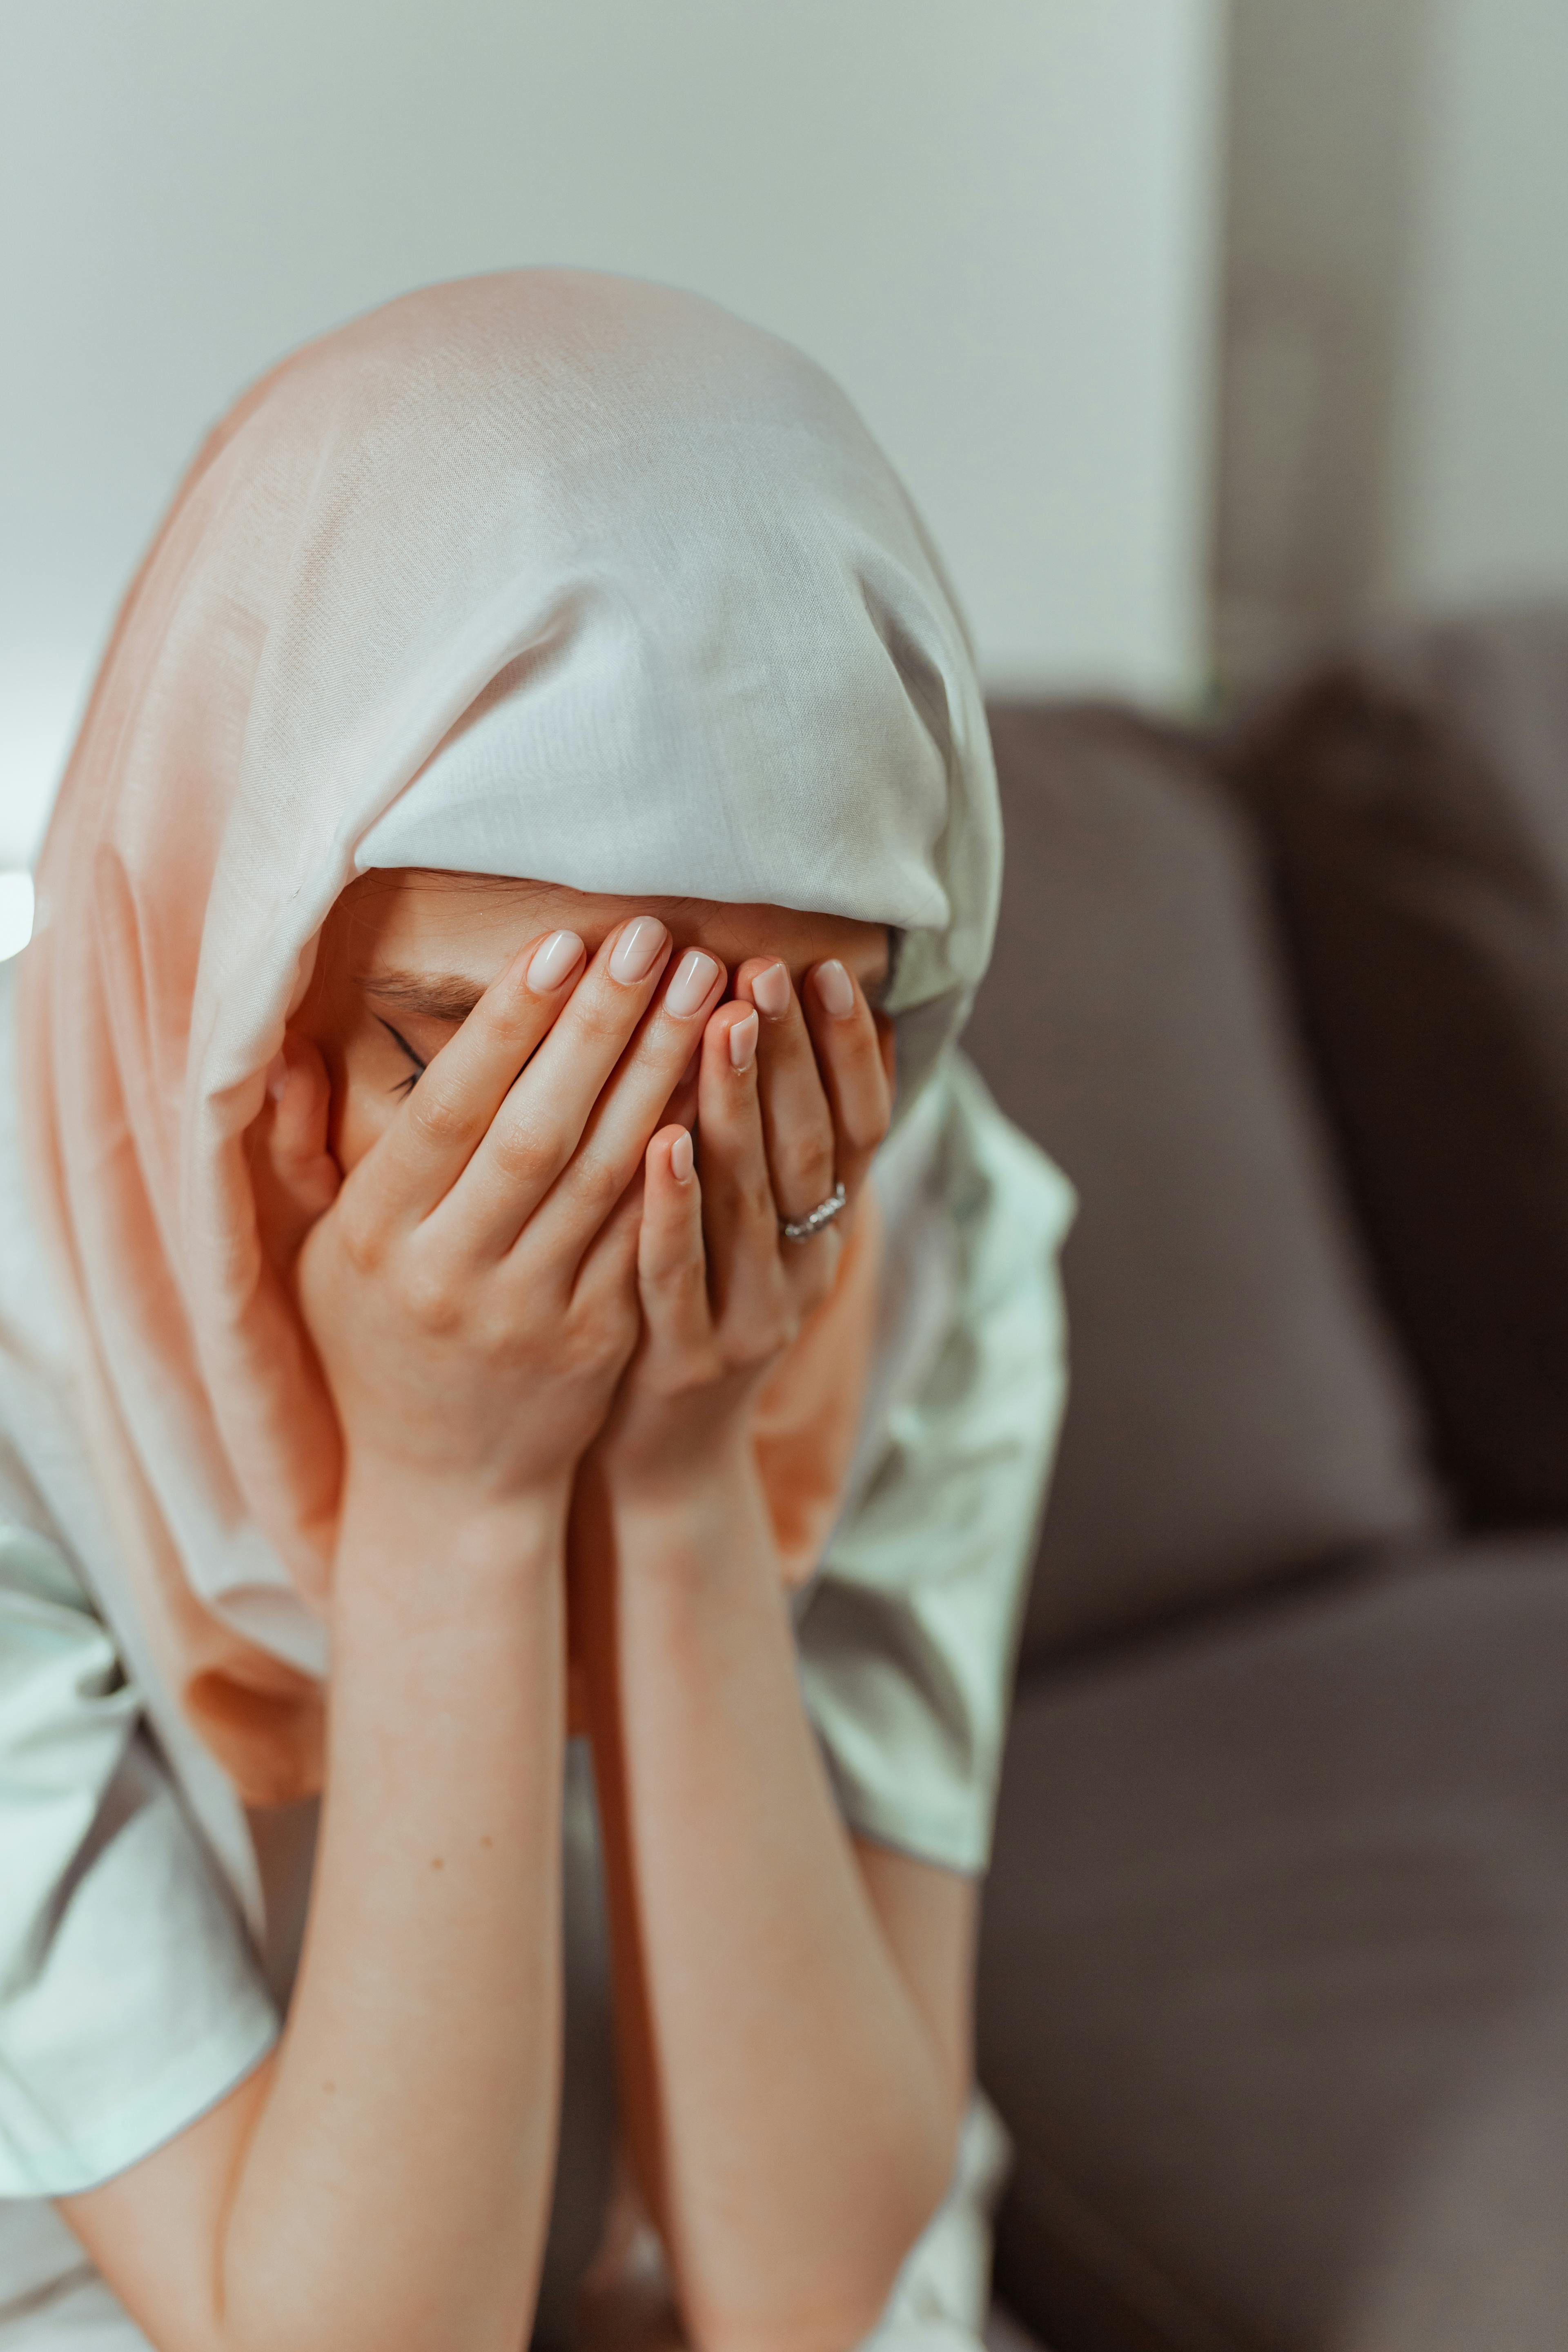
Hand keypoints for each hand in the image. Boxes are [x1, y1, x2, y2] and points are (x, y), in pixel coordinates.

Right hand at [260, 918, 727, 1520]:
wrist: (442, 1488)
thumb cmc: (376, 1344)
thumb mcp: (319, 1255)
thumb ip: (304, 1155)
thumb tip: (287, 1054)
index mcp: (380, 1239)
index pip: (453, 1111)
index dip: (511, 1025)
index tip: (563, 944)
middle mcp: (453, 1276)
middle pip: (540, 1132)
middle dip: (604, 1028)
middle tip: (658, 938)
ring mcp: (533, 1314)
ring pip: (608, 1177)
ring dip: (663, 1074)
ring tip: (708, 986)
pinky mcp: (599, 1343)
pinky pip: (647, 1237)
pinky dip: (686, 1162)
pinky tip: (723, 1087)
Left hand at [596, 956, 892, 1498]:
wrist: (669, 1459)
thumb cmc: (698, 1305)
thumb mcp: (755, 1225)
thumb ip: (779, 1141)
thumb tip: (817, 1023)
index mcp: (823, 1227)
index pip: (858, 1124)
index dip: (849, 1048)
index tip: (823, 965)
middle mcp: (801, 1267)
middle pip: (810, 1148)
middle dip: (791, 1053)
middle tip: (764, 969)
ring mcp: (750, 1316)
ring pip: (752, 1201)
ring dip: (738, 1108)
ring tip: (719, 1024)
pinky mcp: (687, 1359)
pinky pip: (680, 1274)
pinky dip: (674, 1207)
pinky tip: (659, 1144)